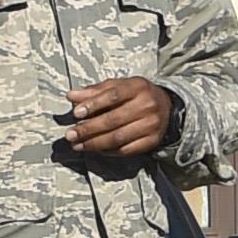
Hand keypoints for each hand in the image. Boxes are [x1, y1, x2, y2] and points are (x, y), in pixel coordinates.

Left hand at [61, 76, 177, 158]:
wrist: (166, 106)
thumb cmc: (136, 94)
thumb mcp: (118, 86)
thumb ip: (94, 91)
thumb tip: (71, 96)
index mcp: (138, 87)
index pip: (113, 95)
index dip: (93, 104)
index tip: (76, 113)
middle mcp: (147, 105)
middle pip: (113, 120)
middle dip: (89, 129)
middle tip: (71, 135)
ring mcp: (151, 125)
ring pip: (118, 138)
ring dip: (94, 143)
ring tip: (78, 145)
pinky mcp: (152, 141)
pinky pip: (126, 150)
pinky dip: (108, 151)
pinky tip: (95, 150)